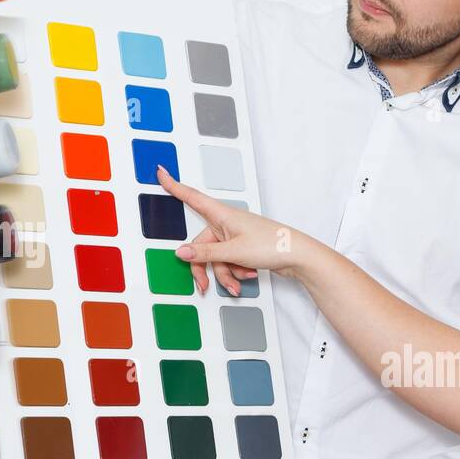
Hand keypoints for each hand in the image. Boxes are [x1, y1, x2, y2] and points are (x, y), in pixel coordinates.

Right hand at [156, 165, 308, 296]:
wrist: (299, 256)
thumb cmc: (272, 245)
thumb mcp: (233, 252)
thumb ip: (205, 253)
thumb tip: (181, 252)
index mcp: (222, 215)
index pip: (192, 197)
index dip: (174, 186)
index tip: (160, 172)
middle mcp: (227, 224)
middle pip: (202, 245)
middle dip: (205, 268)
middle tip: (204, 287)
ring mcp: (236, 236)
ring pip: (217, 258)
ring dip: (226, 274)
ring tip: (239, 284)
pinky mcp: (244, 248)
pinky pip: (230, 262)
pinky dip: (237, 272)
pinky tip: (250, 277)